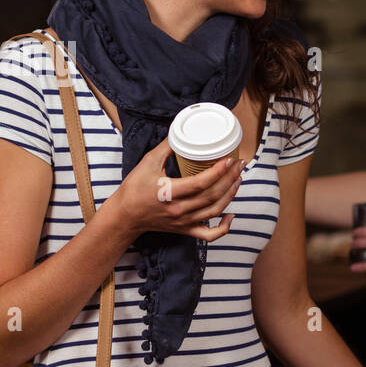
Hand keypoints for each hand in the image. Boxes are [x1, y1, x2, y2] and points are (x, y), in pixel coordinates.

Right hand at [111, 138, 244, 242]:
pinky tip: (231, 215)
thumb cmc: (135, 188)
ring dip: (230, 195)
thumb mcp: (148, 162)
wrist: (125, 215)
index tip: (229, 159)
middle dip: (230, 179)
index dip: (218, 172)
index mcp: (169, 192)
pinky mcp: (185, 229)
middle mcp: (179, 210)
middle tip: (240, 165)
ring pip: (215, 210)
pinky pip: (209, 234)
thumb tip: (181, 132)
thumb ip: (166, 147)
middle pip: (212, 196)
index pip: (200, 183)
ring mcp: (184, 222)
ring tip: (238, 179)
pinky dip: (223, 228)